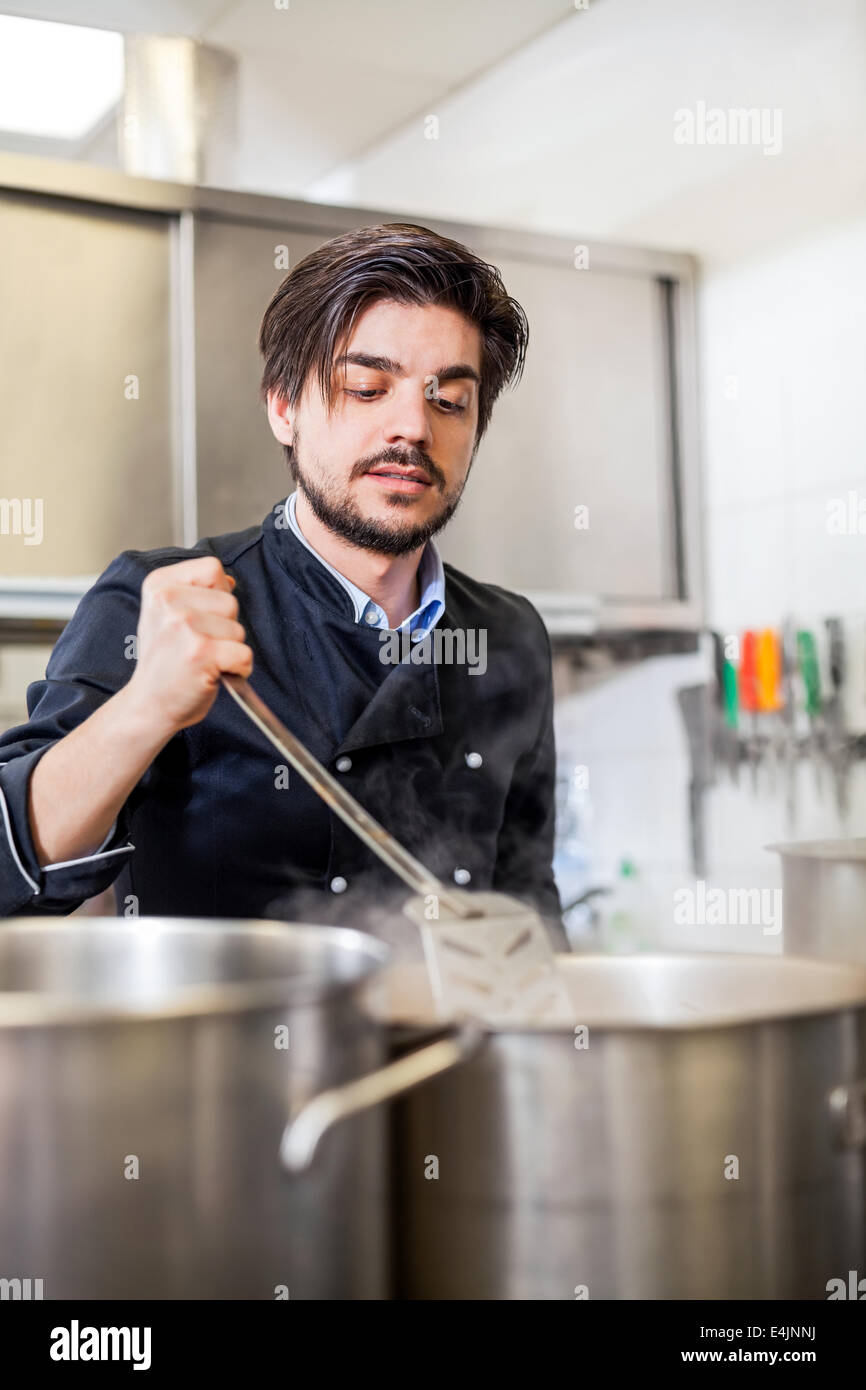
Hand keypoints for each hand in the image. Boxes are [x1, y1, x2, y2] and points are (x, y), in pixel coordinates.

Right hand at [127, 555, 252, 732]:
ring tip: (202, 661)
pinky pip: (244, 654)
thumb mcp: (166, 616)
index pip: (212, 568)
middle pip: (230, 601)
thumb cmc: (164, 662)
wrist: (148, 704)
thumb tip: (230, 581)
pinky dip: (238, 669)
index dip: (217, 594)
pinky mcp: (201, 653)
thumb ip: (196, 593)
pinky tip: (214, 674)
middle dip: (224, 626)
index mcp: (159, 584)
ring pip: (238, 629)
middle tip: (197, 646)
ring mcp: (184, 626)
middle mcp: (168, 600)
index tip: (198, 618)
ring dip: (229, 649)